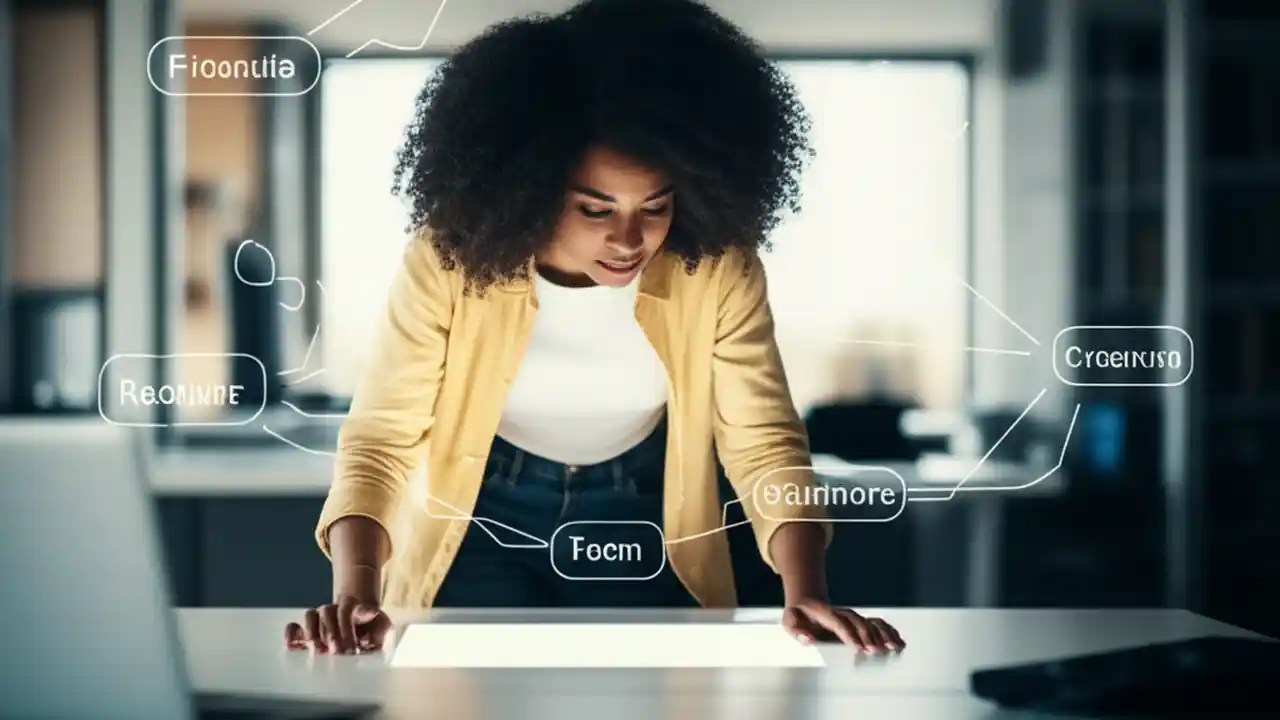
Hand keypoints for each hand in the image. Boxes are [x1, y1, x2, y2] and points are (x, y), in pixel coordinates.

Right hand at [284, 595, 392, 653]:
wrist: (363, 618)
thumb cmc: (373, 626)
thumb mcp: (383, 627)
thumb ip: (382, 633)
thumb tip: (374, 644)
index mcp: (352, 604)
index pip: (345, 609)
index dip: (346, 627)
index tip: (351, 649)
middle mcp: (334, 608)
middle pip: (326, 612)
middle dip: (331, 633)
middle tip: (338, 652)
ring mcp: (320, 617)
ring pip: (311, 615)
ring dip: (313, 633)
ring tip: (320, 650)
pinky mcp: (309, 630)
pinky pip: (295, 627)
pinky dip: (292, 635)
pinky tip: (292, 647)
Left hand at [781, 599, 904, 653]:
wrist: (807, 602)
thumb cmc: (798, 616)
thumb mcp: (789, 620)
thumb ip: (797, 630)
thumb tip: (808, 639)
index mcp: (826, 614)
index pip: (840, 624)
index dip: (850, 635)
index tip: (859, 648)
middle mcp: (843, 614)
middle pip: (859, 624)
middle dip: (869, 637)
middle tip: (877, 652)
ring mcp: (852, 617)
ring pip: (871, 623)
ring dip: (883, 635)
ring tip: (894, 647)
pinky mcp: (859, 622)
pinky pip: (877, 624)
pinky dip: (889, 632)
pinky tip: (899, 642)